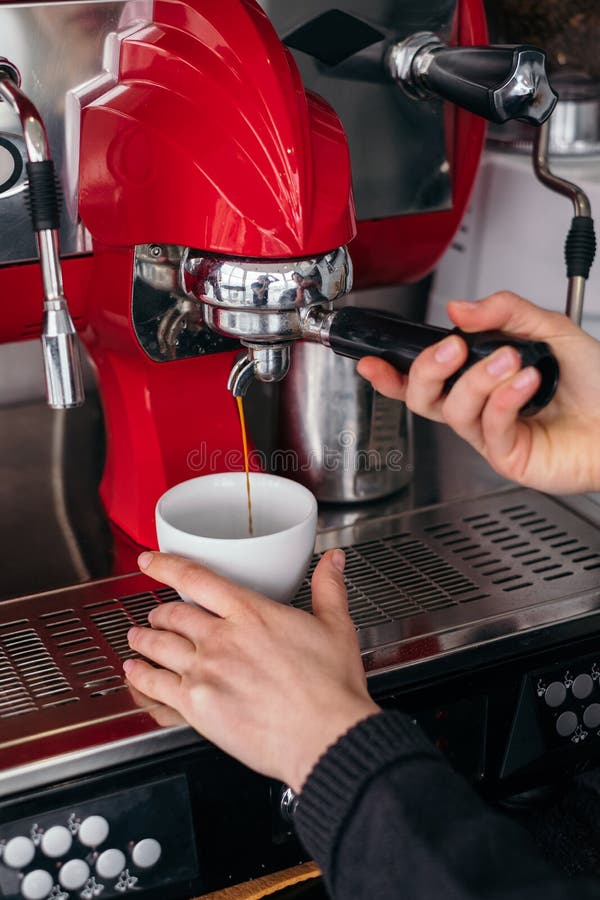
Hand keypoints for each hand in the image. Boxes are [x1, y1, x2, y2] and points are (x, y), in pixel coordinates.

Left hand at [125, 550, 379, 792]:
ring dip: (143, 641)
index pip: (195, 578)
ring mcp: (204, 672)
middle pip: (171, 615)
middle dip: (158, 613)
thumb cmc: (332, 687)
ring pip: (157, 647)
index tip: (150, 562)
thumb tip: (332, 561)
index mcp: (250, 613)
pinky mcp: (195, 707)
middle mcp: (220, 638)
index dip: (165, 566)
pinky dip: (139, 678)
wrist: (326, 736)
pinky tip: (135, 675)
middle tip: (154, 615)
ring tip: (137, 639)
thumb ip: (328, 588)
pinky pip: (154, 686)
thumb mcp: (336, 626)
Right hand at [357, 291, 599, 492]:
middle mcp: (480, 408)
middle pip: (423, 398)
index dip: (391, 373)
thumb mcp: (550, 329)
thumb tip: (459, 307)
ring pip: (454, 410)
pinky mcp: (507, 456)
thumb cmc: (595, 384)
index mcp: (481, 378)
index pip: (427, 378)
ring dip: (479, 379)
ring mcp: (491, 434)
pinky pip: (488, 426)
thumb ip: (505, 312)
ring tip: (511, 361)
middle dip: (428, 368)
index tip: (370, 359)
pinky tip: (525, 383)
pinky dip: (504, 399)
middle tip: (452, 347)